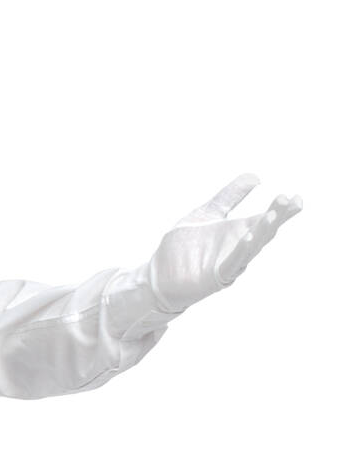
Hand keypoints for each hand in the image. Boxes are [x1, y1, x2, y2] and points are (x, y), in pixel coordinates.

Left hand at [145, 173, 302, 313]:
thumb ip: (229, 197)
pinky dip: (241, 251)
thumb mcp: (207, 213)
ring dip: (262, 232)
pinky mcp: (215, 277)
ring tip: (273, 215)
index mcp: (237, 232)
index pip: (264, 219)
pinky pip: (232, 263)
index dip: (282, 211)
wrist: (158, 274)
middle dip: (276, 217)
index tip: (297, 197)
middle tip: (289, 200)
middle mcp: (237, 248)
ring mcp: (228, 263)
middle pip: (263, 232)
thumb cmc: (184, 246)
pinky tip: (248, 236)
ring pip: (251, 247)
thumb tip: (256, 177)